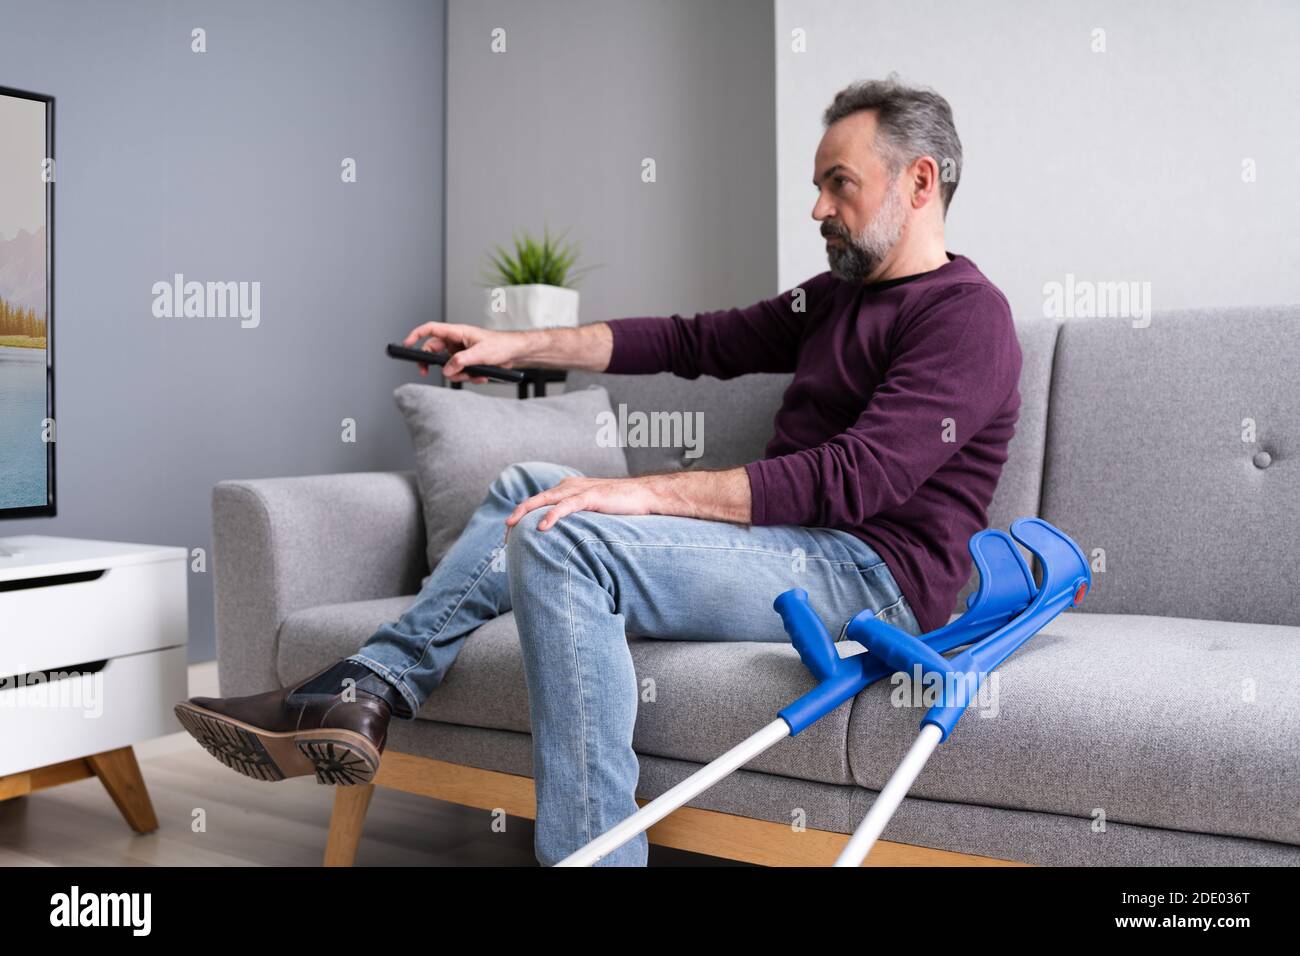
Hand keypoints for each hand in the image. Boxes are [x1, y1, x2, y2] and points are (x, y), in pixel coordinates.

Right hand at [401, 321, 526, 383]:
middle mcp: (457, 341)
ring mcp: (461, 351)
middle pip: (434, 351)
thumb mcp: (480, 354)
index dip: (416, 335)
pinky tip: (480, 376)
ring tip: (474, 375)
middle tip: (426, 372)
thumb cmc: (501, 345)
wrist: (515, 353)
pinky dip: (468, 376)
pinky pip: (459, 371)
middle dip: (433, 364)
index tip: (406, 344)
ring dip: (458, 374)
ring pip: (447, 365)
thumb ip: (461, 361)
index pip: (431, 329)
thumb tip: (446, 369)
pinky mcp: (467, 361)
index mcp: (458, 332)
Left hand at [504, 475, 659, 534]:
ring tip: (512, 526)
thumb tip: (560, 539)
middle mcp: (569, 487)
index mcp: (567, 490)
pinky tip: (542, 527)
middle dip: (517, 515)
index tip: (510, 535)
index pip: (538, 503)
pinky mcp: (591, 497)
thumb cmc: (619, 506)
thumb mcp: (590, 513)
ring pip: (546, 500)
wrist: (644, 495)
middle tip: (504, 534)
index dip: (522, 516)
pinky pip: (567, 506)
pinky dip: (552, 516)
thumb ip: (574, 519)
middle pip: (535, 500)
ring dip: (526, 513)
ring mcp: (580, 490)